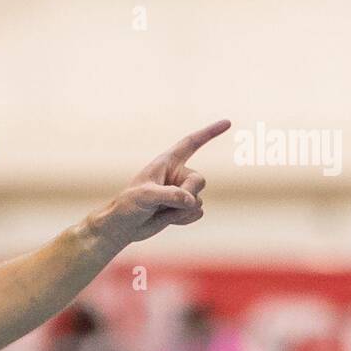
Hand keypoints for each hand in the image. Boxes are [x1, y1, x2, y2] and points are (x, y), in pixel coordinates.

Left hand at [95, 119, 229, 247]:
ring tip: (159, 211)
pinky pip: (197, 213)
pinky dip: (184, 220)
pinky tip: (167, 220)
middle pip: (200, 181)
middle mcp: (177, 175)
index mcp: (166, 163)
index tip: (227, 122)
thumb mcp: (145, 196)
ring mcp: (181, 193)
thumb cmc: (128, 206)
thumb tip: (192, 202)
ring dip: (181, 211)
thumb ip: (170, 195)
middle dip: (187, 194)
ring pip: (198, 201)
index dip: (209, 132)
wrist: (122, 227)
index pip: (191, 143)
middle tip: (165, 204)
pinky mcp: (183, 209)